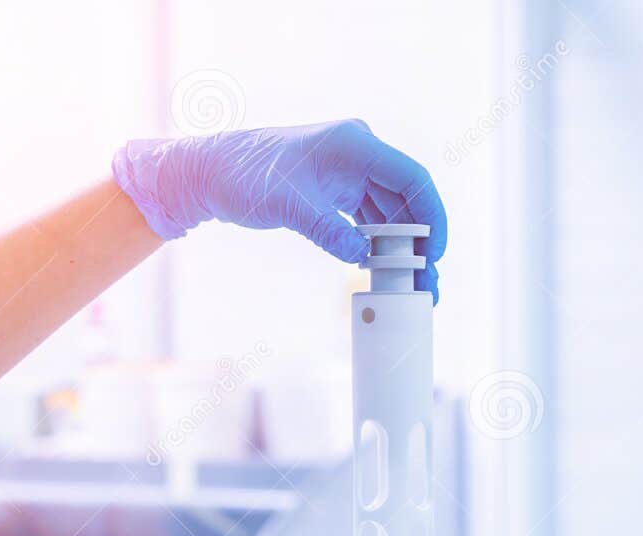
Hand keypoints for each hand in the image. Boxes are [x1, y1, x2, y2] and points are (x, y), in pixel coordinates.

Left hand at [112, 120, 447, 300]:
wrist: (209, 173)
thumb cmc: (244, 177)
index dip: (431, 216)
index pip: (411, 179)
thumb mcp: (289, 207)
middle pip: (405, 199)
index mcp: (355, 145)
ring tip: (412, 283)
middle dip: (419, 240)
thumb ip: (330, 232)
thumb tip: (365, 258)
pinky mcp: (335, 192)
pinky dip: (377, 244)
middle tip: (427, 279)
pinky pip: (368, 219)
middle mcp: (358, 156)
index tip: (434, 252)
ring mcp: (347, 174)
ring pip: (389, 213)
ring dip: (400, 247)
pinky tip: (385, 269)